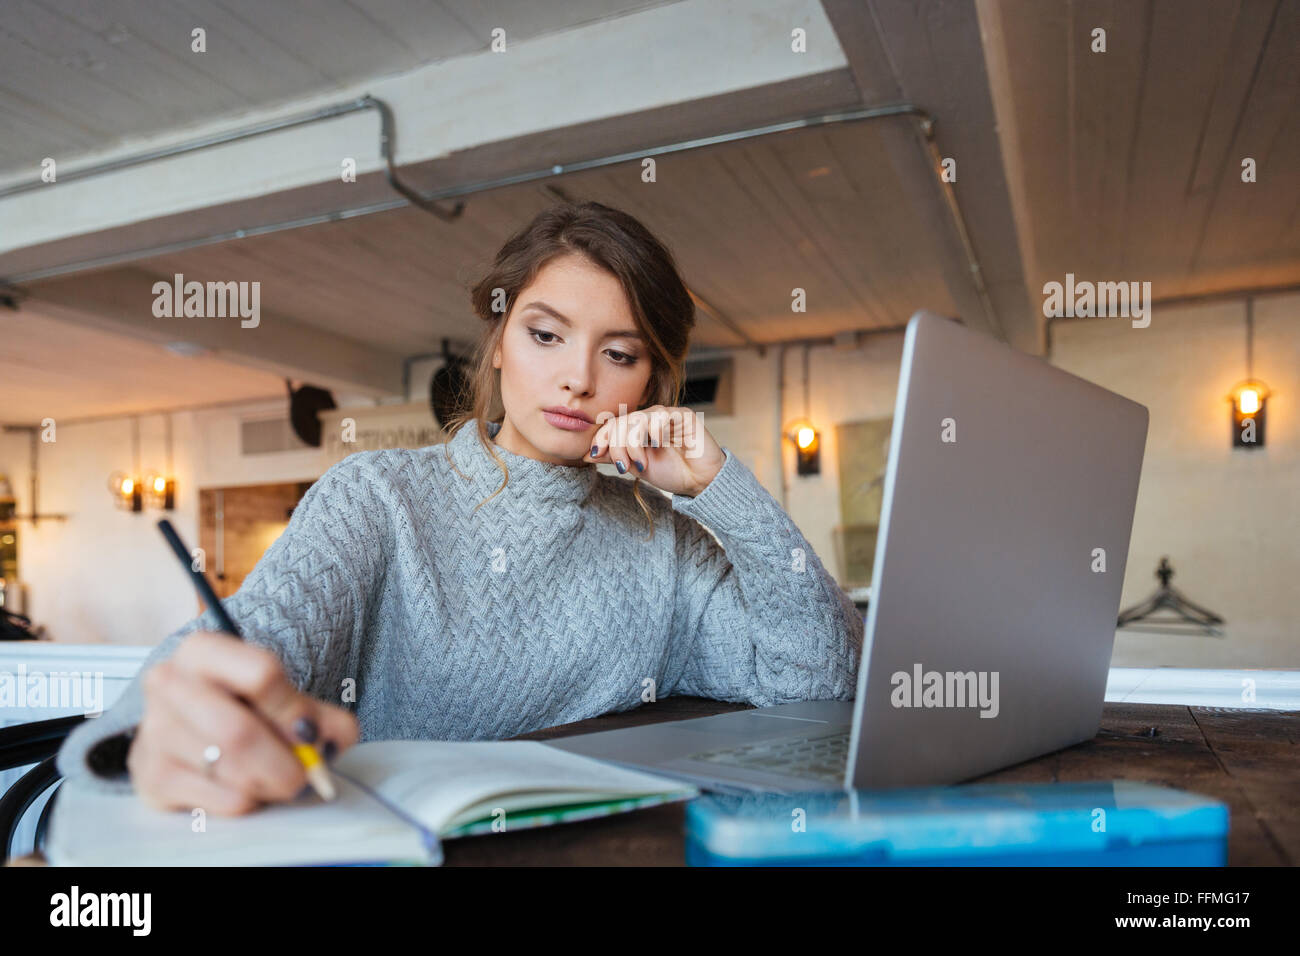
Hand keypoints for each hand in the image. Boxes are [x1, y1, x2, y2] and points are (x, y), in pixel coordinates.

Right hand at [128, 631, 360, 815]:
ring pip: (229, 771)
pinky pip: (220, 800)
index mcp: (202, 651)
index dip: (295, 711)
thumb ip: (319, 715)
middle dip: (284, 763)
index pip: (261, 674)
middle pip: (239, 733)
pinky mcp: (152, 777)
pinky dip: (250, 801)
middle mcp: (168, 684)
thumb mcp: (282, 698)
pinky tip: (248, 787)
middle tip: (304, 775)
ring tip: (277, 778)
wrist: (186, 728)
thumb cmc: (242, 706)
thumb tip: (330, 740)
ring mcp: (154, 732)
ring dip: (269, 784)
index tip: (310, 733)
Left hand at [583, 405, 724, 496]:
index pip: (612, 425)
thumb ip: (614, 457)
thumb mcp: (636, 467)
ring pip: (636, 420)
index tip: (595, 454)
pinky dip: (654, 433)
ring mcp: (665, 415)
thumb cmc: (672, 473)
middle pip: (621, 422)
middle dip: (617, 446)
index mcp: (637, 429)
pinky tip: (659, 446)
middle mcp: (649, 419)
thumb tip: (586, 454)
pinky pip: (659, 417)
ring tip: (641, 464)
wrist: (700, 481)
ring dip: (633, 444)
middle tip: (623, 467)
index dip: (601, 437)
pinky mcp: (682, 415)